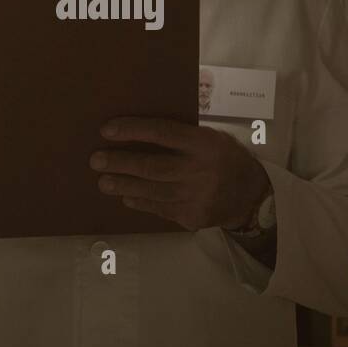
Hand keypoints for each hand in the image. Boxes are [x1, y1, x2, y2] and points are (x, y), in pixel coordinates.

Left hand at [90, 117, 269, 230]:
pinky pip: (159, 209)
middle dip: (120, 163)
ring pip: (152, 191)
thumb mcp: (213, 139)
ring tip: (103, 182)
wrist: (251, 196)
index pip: (163, 133)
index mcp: (205, 144)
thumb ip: (184, 136)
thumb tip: (139, 130)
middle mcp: (200, 171)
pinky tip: (126, 197)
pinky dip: (140, 202)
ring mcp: (196, 197)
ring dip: (124, 186)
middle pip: (152, 167)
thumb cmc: (226, 159)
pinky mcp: (192, 217)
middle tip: (96, 160)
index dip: (133, 130)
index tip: (107, 129)